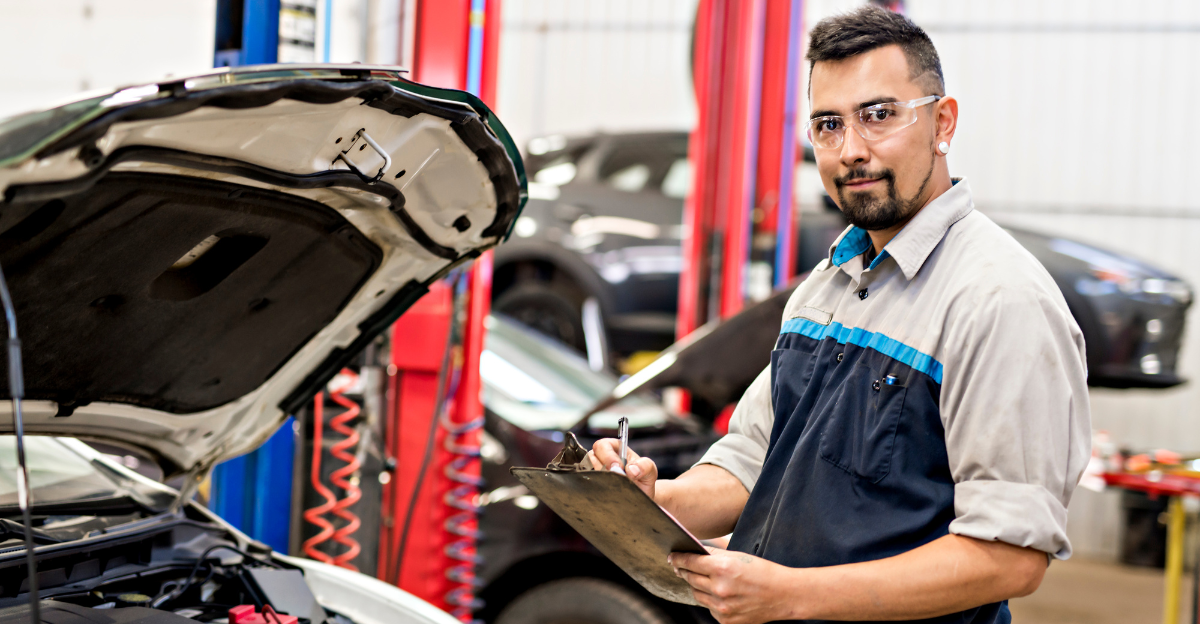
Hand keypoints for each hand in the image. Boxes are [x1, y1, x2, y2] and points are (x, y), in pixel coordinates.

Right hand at [587, 438, 657, 498]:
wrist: (640, 498)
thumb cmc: (643, 479)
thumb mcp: (650, 471)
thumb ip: (645, 466)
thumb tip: (632, 470)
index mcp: (615, 448)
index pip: (603, 445)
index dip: (608, 456)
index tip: (618, 468)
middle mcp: (602, 458)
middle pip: (590, 457)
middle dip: (601, 467)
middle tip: (614, 478)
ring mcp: (595, 471)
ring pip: (587, 471)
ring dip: (599, 479)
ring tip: (612, 486)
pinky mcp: (592, 484)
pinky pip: (587, 484)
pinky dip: (595, 488)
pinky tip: (606, 493)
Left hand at [669, 547, 799, 623]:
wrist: (784, 595)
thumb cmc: (763, 572)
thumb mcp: (738, 557)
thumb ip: (714, 555)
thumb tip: (693, 552)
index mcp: (722, 568)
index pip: (690, 562)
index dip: (678, 558)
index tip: (672, 557)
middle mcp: (719, 589)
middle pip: (690, 578)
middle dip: (684, 571)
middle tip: (681, 566)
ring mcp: (722, 607)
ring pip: (697, 594)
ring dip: (697, 586)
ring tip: (705, 580)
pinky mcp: (725, 621)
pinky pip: (709, 608)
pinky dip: (711, 600)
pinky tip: (721, 595)